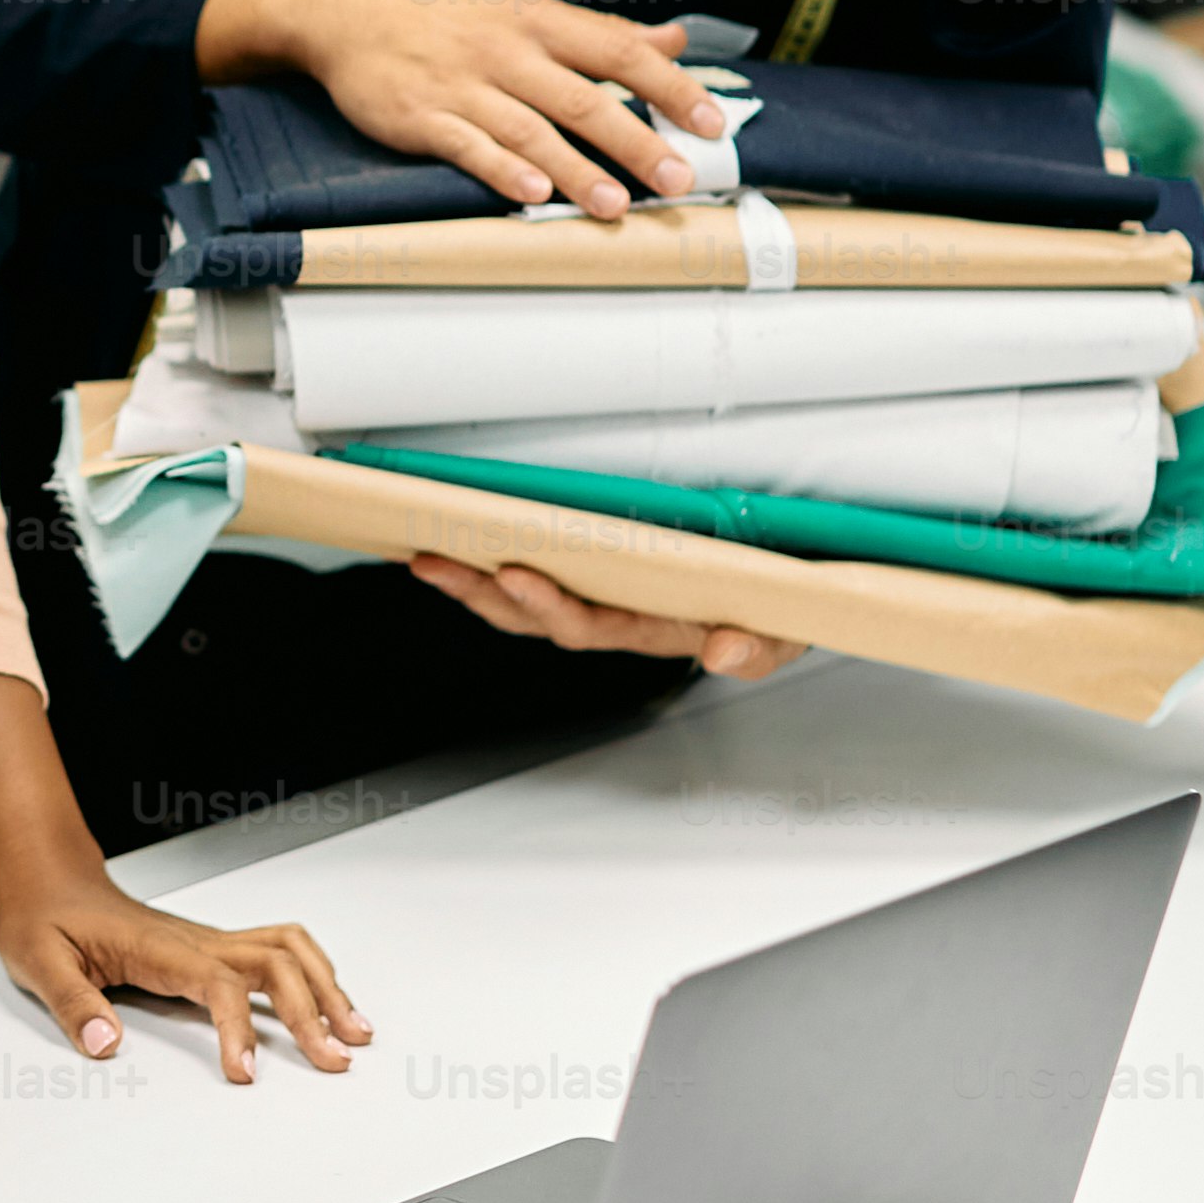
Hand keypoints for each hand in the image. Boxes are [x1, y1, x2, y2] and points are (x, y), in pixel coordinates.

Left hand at [0, 867, 367, 1084]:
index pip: (219, 983)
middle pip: (275, 964)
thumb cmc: (47, 919)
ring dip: (326, 988)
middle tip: (334, 1061)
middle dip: (312, 1012)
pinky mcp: (212, 948)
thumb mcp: (37, 960)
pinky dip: (312, 975)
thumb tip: (105, 1042)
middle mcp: (195, 940)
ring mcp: (209, 941)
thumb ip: (72, 1002)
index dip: (238, 1028)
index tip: (244, 1072)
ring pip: (288, 950)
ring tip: (355, 1033)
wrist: (51, 883)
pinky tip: (327, 1003)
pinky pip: (277, 951)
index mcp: (159, 947)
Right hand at [196, 0, 739, 220]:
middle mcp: (505, 52)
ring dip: (577, 171)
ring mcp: (462, 87)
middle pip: (583, 99)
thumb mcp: (520, 4)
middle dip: (635, 142)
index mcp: (535, 20)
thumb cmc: (440, 8)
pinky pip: (468, 147)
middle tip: (679, 179)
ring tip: (616, 206)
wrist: (345, 4)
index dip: (668, 86)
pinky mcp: (422, 118)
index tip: (709, 120)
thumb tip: (671, 39)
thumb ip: (598, 31)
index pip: (617, 50)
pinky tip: (532, 194)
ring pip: (530, 131)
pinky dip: (501, 170)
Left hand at [406, 550, 806, 677]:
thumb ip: (753, 651)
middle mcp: (613, 620)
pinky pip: (530, 581)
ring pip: (521, 603)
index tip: (515, 571)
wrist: (772, 604)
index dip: (548, 603)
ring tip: (426, 556)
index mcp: (648, 630)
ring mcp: (599, 603)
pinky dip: (489, 570)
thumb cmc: (767, 617)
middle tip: (434, 561)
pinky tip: (456, 551)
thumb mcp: (777, 637)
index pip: (587, 624)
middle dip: (480, 592)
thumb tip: (723, 651)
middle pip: (533, 616)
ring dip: (472, 583)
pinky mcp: (591, 582)